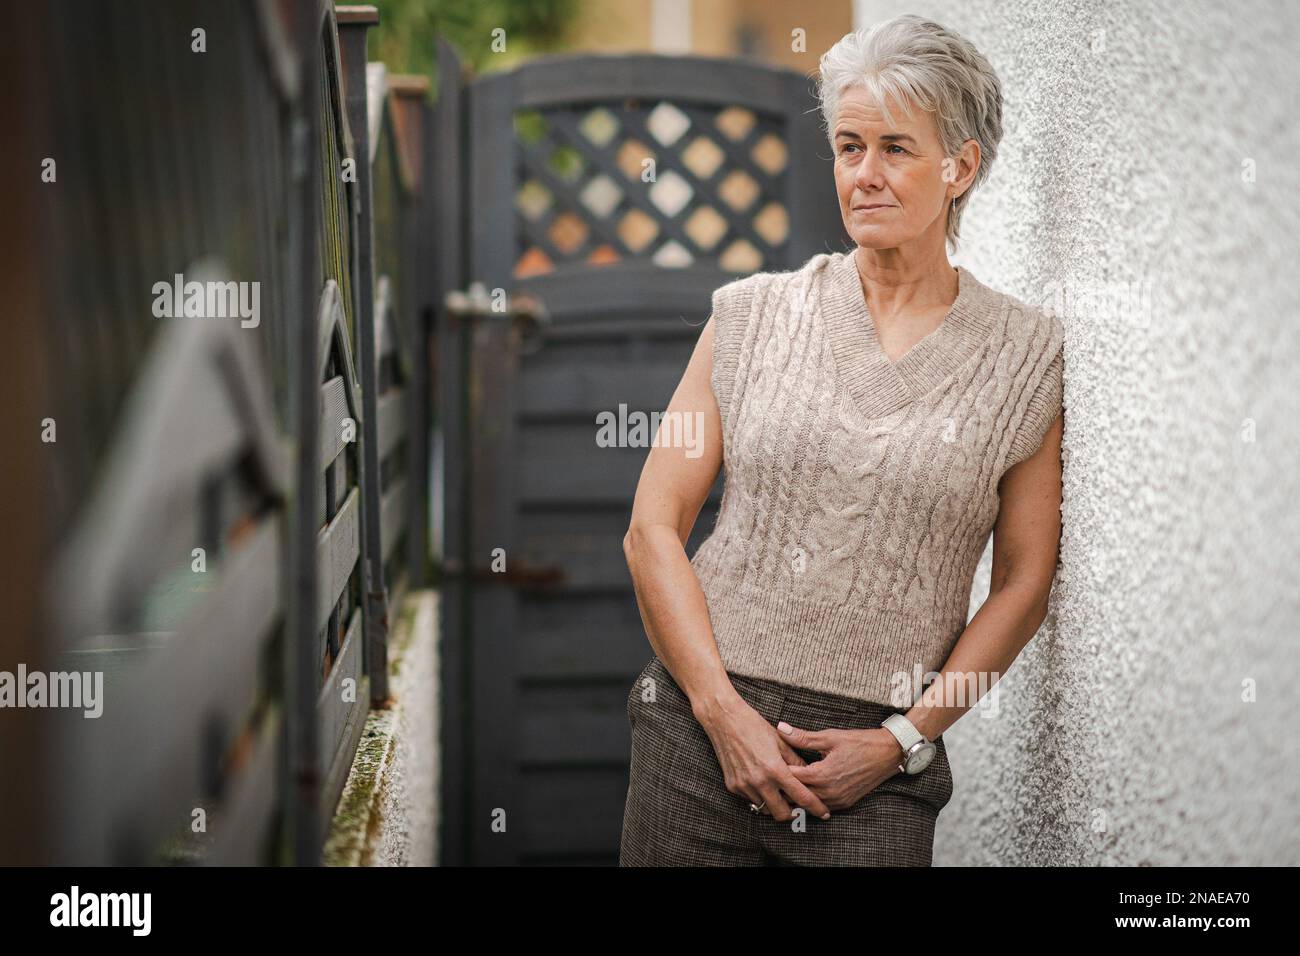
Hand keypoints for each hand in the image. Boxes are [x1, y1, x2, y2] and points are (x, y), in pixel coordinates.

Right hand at [694, 695, 832, 821]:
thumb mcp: (780, 741)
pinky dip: (758, 795)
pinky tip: (760, 782)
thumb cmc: (754, 726)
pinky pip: (750, 799)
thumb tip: (809, 774)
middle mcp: (759, 781)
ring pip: (764, 808)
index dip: (815, 807)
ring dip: (774, 803)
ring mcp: (744, 785)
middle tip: (799, 807)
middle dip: (793, 814)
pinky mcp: (732, 786)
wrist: (725, 719)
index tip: (824, 813)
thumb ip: (796, 761)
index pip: (801, 796)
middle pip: (781, 814)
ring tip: (778, 792)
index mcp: (775, 769)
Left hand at [777, 721, 905, 811]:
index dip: (778, 770)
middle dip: (784, 785)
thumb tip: (780, 728)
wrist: (888, 754)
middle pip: (797, 795)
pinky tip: (805, 790)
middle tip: (771, 776)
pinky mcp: (845, 803)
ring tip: (784, 784)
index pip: (791, 778)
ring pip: (809, 804)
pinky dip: (812, 799)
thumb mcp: (830, 737)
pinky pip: (822, 806)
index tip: (768, 763)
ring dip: (798, 795)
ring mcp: (838, 800)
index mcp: (823, 775)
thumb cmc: (860, 742)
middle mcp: (829, 792)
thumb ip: (803, 737)